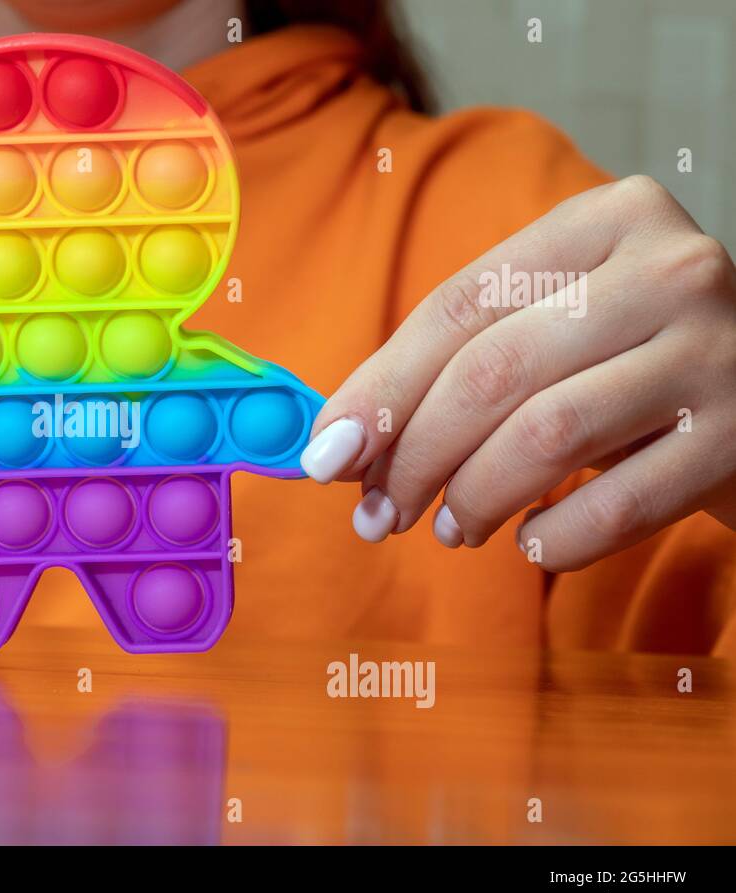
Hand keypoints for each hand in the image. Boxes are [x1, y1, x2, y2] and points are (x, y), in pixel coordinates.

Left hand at [300, 176, 735, 570]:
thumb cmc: (633, 365)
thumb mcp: (553, 331)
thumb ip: (455, 365)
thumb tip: (338, 441)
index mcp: (605, 221)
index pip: (457, 306)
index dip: (380, 388)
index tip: (326, 454)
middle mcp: (668, 269)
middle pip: (493, 370)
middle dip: (415, 454)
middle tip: (378, 513)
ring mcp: (717, 349)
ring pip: (546, 434)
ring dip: (474, 497)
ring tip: (450, 528)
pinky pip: (617, 504)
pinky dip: (553, 537)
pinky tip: (530, 541)